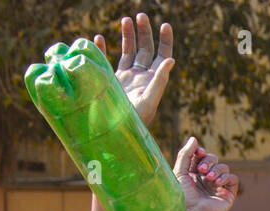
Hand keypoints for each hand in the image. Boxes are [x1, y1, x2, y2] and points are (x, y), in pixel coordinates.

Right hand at [94, 12, 173, 126]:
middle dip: (144, 32)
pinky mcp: (112, 82)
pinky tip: (98, 38)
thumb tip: (170, 60)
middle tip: (141, 15)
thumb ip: (159, 81)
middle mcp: (141, 77)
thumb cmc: (135, 123)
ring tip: (126, 19)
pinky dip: (102, 49)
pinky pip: (108, 61)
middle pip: (145, 49)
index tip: (164, 25)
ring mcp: (126, 78)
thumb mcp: (149, 101)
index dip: (165, 41)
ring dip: (128, 35)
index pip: (162, 56)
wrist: (117, 135)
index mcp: (153, 80)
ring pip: (128, 51)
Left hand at [174, 137, 237, 210]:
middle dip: (208, 161)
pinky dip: (226, 177)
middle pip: (213, 159)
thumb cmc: (182, 197)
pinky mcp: (228, 194)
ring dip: (216, 170)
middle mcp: (206, 178)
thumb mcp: (179, 172)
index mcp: (193, 173)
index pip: (201, 155)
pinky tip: (217, 183)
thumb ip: (185, 154)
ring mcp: (218, 186)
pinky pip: (233, 179)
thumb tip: (194, 138)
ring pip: (223, 167)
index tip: (198, 153)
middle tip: (201, 170)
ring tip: (208, 179)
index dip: (201, 152)